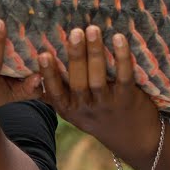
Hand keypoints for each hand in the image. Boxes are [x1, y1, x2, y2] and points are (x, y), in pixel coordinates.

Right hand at [38, 26, 159, 141]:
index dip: (49, 74)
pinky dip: (121, 57)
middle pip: (78, 82)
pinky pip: (123, 77)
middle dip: (76, 56)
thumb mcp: (75, 112)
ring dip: (95, 52)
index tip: (44, 54)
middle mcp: (85, 109)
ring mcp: (107, 105)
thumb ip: (59, 94)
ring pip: (98, 79)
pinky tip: (118, 39)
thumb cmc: (99, 116)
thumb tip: (36, 65)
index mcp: (69, 110)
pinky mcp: (127, 100)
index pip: (55, 93)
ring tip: (92, 30)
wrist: (133, 139)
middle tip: (75, 32)